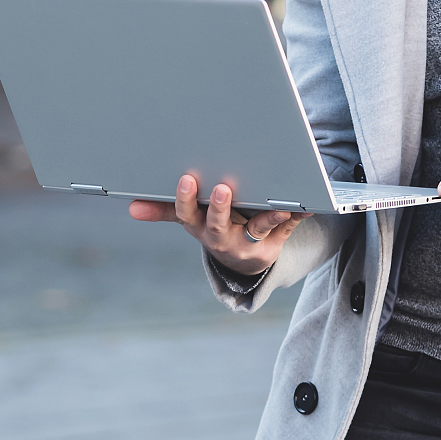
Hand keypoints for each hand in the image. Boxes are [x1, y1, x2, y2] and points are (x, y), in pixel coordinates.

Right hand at [127, 173, 301, 273]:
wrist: (245, 259)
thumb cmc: (215, 226)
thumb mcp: (190, 219)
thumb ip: (163, 210)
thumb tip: (131, 208)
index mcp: (200, 227)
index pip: (188, 215)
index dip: (187, 200)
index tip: (187, 180)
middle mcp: (223, 238)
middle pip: (219, 225)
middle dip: (220, 209)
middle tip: (223, 188)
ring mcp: (251, 241)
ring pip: (258, 229)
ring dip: (267, 217)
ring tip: (277, 205)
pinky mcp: (277, 241)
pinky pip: (289, 227)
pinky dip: (299, 215)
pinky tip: (309, 203)